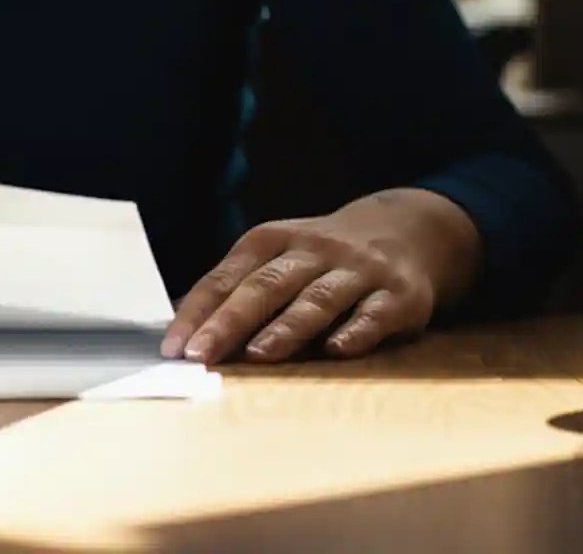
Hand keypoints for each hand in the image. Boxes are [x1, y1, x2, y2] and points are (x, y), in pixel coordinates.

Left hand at [162, 189, 480, 364]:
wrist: (409, 228)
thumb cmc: (322, 257)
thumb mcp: (277, 257)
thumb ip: (236, 289)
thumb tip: (179, 329)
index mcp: (272, 241)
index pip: (226, 277)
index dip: (197, 312)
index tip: (173, 346)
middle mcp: (313, 250)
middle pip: (266, 286)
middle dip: (230, 321)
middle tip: (201, 354)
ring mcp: (357, 271)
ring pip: (317, 298)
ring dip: (286, 326)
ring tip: (258, 353)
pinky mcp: (399, 294)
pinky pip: (376, 313)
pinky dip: (357, 331)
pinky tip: (338, 349)